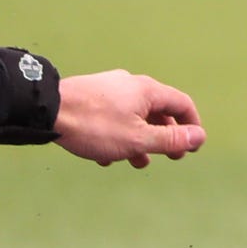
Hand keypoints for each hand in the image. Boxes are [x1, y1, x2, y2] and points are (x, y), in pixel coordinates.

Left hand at [54, 70, 205, 168]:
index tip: (192, 146)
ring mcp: (110, 88)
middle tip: (170, 156)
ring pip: (134, 115)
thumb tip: (199, 137)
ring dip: (140, 139)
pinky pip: (114, 116)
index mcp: (148, 91)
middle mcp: (132, 85)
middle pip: (158, 110)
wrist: (47, 110)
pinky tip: (106, 155)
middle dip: (165, 136)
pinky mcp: (91, 96)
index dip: (192, 125)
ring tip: (136, 162)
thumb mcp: (137, 139)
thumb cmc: (95, 126)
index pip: (182, 104)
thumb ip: (169, 139)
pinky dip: (118, 135)